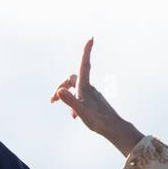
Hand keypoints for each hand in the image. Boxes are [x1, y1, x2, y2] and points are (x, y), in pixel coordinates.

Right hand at [51, 38, 143, 155]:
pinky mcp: (94, 101)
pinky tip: (74, 116)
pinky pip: (80, 97)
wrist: (114, 129)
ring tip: (67, 113)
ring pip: (76, 89)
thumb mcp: (81, 112)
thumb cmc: (98, 121)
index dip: (86, 52)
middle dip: (62, 85)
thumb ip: (70, 101)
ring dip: (67, 96)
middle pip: (72, 79)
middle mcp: (89, 88)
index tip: (91, 39)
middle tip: (52, 100)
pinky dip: (74, 103)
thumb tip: (60, 91)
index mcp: (86, 87)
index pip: (85, 65)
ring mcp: (92, 94)